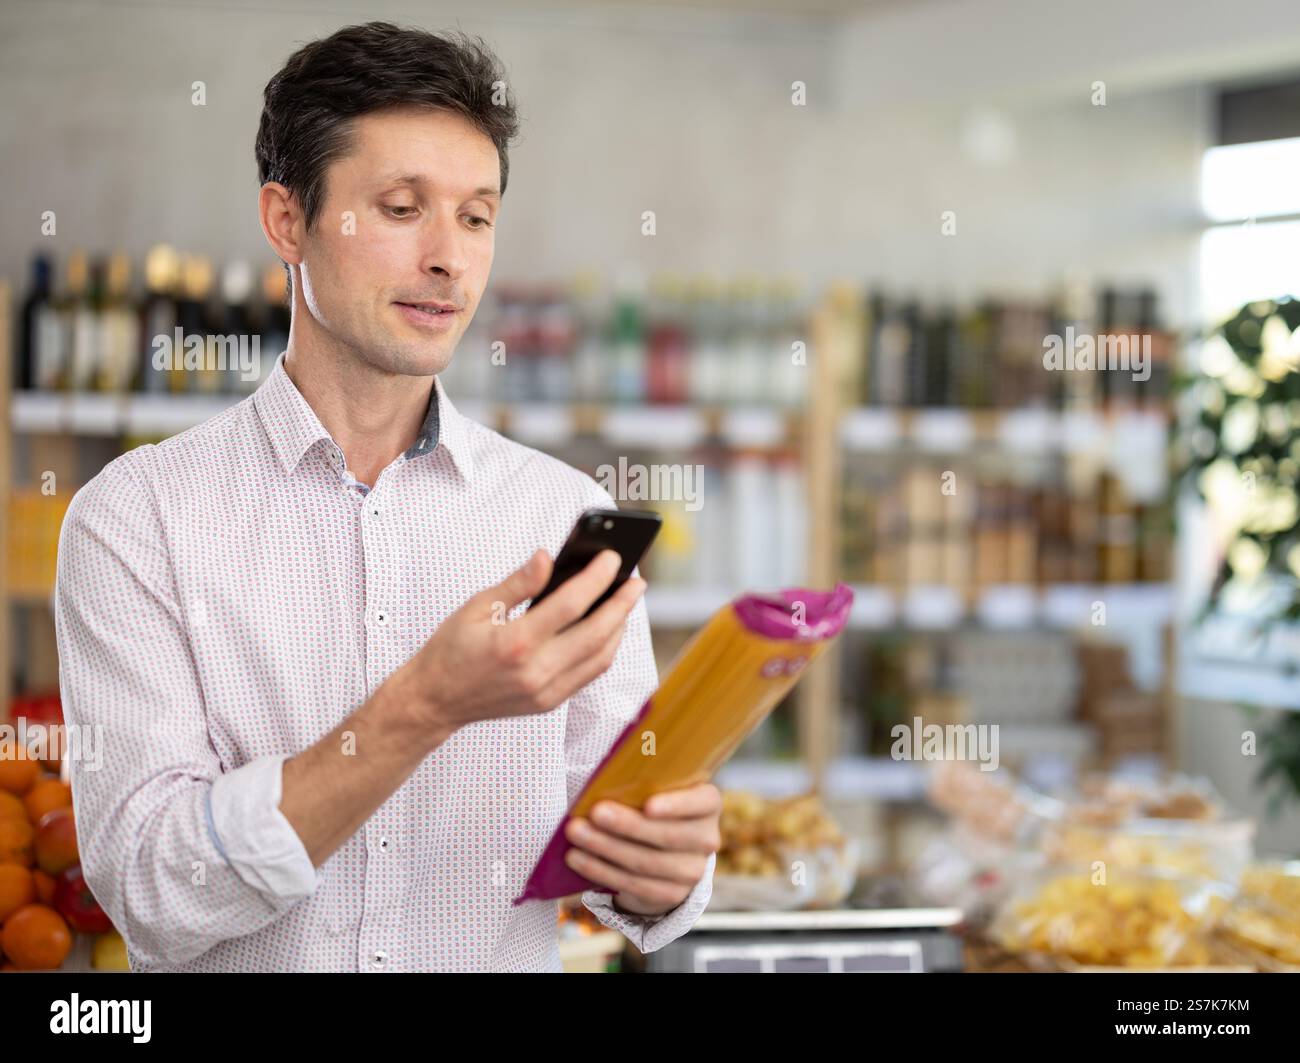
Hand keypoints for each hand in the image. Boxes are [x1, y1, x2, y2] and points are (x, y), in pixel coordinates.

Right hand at [395, 548, 644, 734]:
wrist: (435, 700)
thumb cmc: (451, 650)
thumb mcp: (477, 607)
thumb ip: (518, 583)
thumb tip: (548, 557)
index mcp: (515, 643)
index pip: (570, 604)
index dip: (596, 578)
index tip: (612, 559)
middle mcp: (535, 671)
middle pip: (597, 633)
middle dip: (622, 604)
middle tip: (636, 582)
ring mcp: (545, 692)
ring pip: (601, 657)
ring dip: (619, 628)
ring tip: (625, 603)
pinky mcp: (549, 703)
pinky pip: (589, 674)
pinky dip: (605, 650)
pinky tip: (607, 630)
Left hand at [563, 782, 721, 916]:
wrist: (665, 850)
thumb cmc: (652, 804)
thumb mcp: (658, 788)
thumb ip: (642, 783)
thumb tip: (603, 781)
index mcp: (708, 804)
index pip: (701, 802)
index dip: (676, 805)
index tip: (647, 805)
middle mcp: (707, 839)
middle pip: (667, 835)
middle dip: (626, 825)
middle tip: (595, 812)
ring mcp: (692, 871)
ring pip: (646, 862)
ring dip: (605, 847)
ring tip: (576, 832)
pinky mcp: (672, 894)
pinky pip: (634, 885)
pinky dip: (600, 870)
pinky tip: (577, 858)